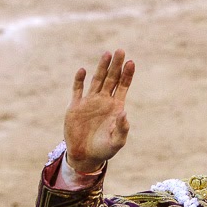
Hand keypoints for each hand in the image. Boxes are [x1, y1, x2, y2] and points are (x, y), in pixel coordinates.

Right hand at [63, 49, 134, 171]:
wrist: (85, 156)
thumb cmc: (104, 150)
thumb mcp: (117, 142)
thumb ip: (122, 128)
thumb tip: (124, 113)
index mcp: (116, 107)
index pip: (123, 86)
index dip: (127, 75)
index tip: (131, 62)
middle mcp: (103, 101)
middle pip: (111, 79)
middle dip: (115, 65)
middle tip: (120, 50)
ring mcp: (89, 102)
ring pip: (96, 80)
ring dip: (101, 68)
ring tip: (107, 54)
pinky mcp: (75, 107)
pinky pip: (77, 90)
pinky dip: (79, 80)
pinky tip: (83, 71)